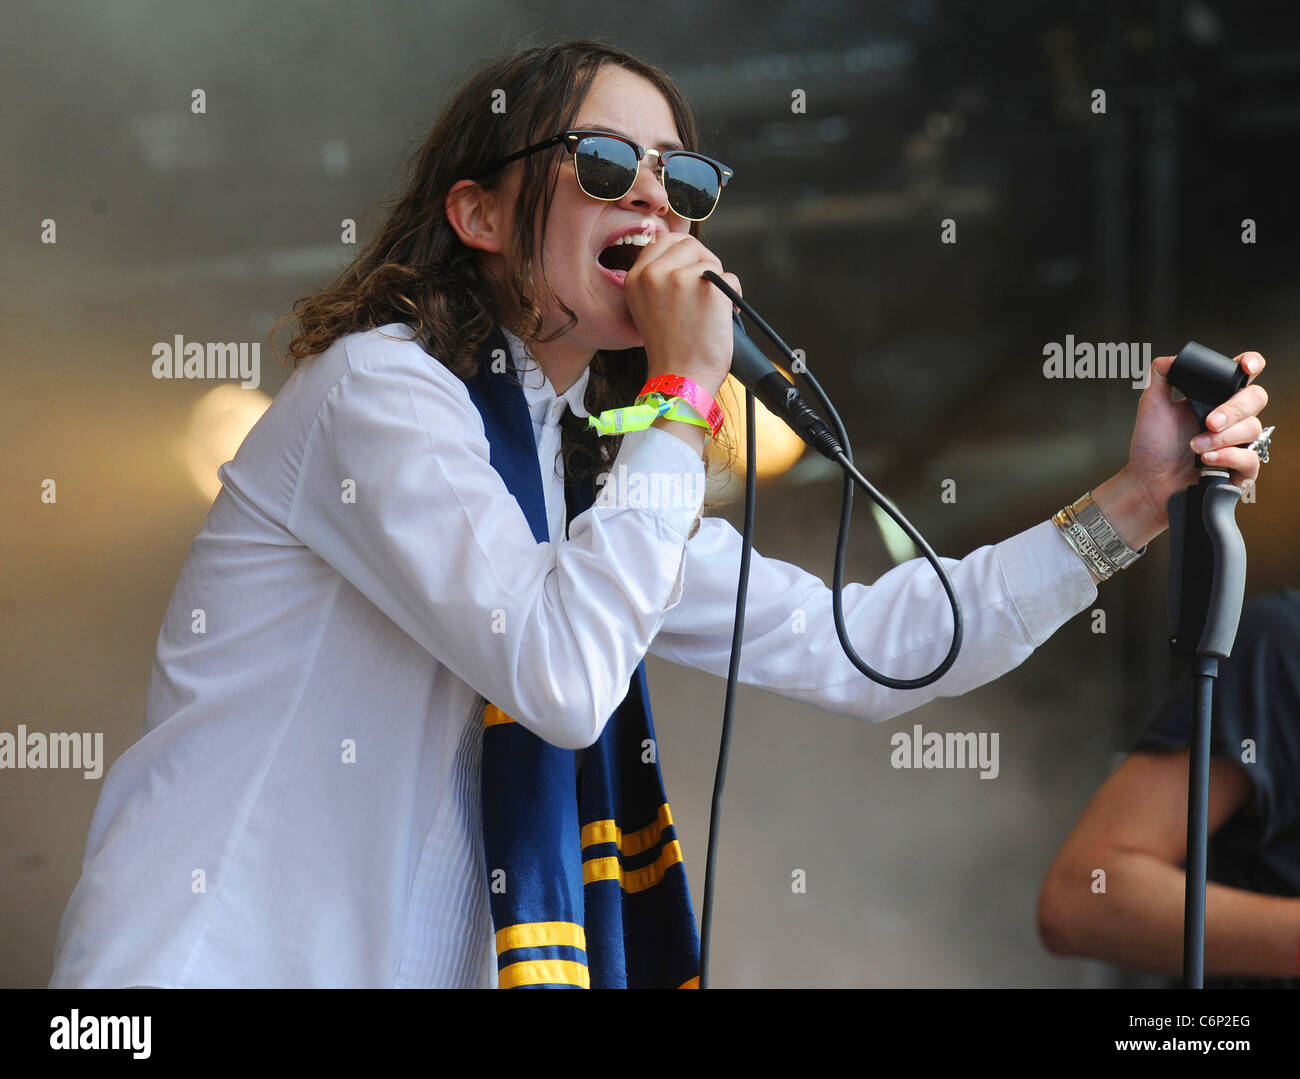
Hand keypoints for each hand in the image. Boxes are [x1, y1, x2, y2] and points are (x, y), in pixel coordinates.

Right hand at [622, 231, 740, 401]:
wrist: (680, 379)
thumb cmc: (669, 350)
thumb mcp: (646, 307)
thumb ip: (658, 278)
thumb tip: (685, 256)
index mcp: (636, 277)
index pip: (663, 240)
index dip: (682, 252)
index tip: (690, 267)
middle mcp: (655, 273)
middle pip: (691, 244)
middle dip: (702, 262)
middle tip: (702, 292)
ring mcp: (682, 278)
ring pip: (712, 262)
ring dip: (717, 283)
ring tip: (708, 312)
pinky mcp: (708, 287)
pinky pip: (730, 278)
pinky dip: (732, 298)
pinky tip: (719, 319)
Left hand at [1123, 350, 1268, 531]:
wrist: (1147, 483)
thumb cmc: (1151, 446)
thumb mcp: (1152, 406)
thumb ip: (1162, 376)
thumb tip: (1172, 358)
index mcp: (1214, 397)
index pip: (1242, 374)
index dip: (1251, 364)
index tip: (1245, 367)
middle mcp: (1231, 417)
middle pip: (1256, 397)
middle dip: (1233, 409)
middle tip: (1209, 421)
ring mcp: (1239, 442)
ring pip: (1253, 428)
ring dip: (1221, 438)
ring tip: (1195, 447)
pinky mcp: (1241, 468)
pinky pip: (1250, 458)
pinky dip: (1228, 456)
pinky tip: (1207, 460)